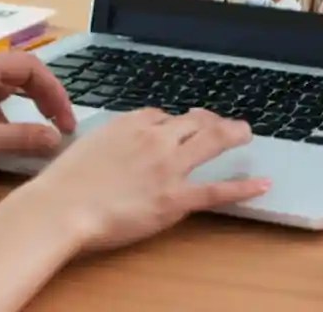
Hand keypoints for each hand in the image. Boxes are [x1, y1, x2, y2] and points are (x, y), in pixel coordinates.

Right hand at [17, 107, 269, 252]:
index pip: (164, 115)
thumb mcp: (87, 145)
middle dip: (213, 120)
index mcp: (131, 123)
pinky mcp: (176, 197)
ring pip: (211, 142)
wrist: (61, 207)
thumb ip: (111, 142)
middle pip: (195, 121)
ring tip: (246, 133)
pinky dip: (243, 186)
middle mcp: (156, 138)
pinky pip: (216, 189)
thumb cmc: (64, 182)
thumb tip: (118, 146)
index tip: (184, 125)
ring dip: (233, 134)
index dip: (177, 121)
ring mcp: (169, 167)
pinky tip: (261, 184)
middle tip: (226, 123)